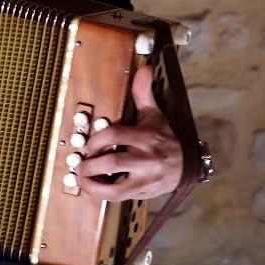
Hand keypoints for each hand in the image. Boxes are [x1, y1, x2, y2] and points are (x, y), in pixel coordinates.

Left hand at [76, 65, 182, 200]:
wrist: (185, 165)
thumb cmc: (164, 139)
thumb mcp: (155, 115)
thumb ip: (143, 93)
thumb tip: (143, 68)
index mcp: (147, 136)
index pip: (116, 135)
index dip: (96, 140)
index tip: (87, 144)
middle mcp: (147, 158)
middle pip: (114, 161)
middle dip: (91, 164)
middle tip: (79, 163)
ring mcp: (146, 178)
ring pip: (116, 186)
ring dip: (93, 184)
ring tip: (80, 178)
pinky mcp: (144, 192)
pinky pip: (119, 197)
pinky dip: (102, 194)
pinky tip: (92, 188)